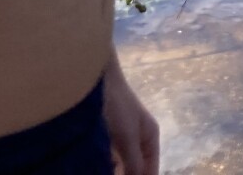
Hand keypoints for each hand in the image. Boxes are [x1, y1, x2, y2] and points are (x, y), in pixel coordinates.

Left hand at [103, 54, 160, 174]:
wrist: (93, 77)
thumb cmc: (116, 105)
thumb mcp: (127, 137)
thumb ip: (134, 162)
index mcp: (149, 138)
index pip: (150, 172)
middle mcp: (137, 139)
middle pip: (133, 169)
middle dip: (124, 174)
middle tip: (109, 173)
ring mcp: (120, 137)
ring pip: (117, 164)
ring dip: (111, 169)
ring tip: (98, 170)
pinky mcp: (103, 135)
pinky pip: (105, 158)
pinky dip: (101, 164)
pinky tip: (92, 166)